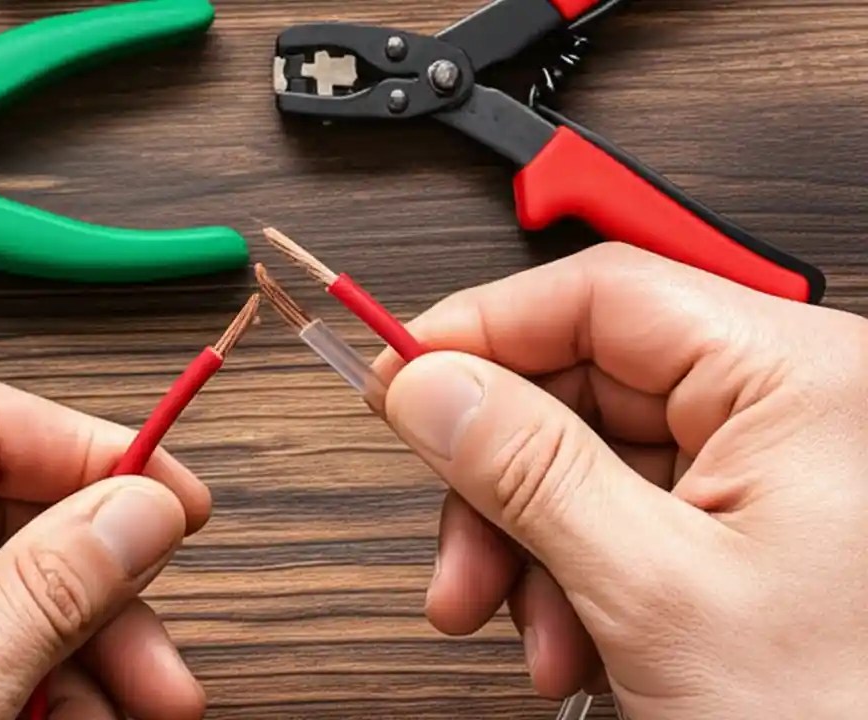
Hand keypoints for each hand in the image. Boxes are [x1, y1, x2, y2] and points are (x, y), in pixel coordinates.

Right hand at [376, 245, 867, 717]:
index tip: (399, 376)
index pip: (601, 295)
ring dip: (526, 547)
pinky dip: (568, 577)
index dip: (482, 330)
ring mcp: (763, 469)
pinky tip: (572, 641)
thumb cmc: (841, 716)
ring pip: (583, 461)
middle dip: (500, 484)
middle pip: (580, 388)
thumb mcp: (654, 591)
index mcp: (797, 380)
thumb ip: (529, 471)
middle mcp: (784, 408)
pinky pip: (615, 515)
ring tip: (525, 628)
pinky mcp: (740, 525)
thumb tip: (430, 385)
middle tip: (457, 551)